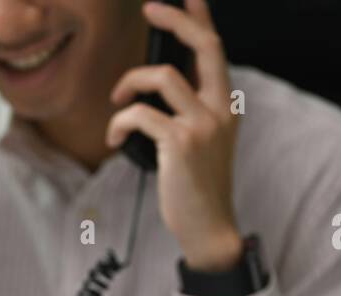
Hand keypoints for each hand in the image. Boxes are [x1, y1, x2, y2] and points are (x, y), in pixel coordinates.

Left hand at [105, 0, 242, 270]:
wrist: (208, 227)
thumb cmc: (197, 188)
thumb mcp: (201, 144)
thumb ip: (190, 113)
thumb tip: (156, 90)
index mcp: (226, 107)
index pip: (216, 51)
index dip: (200, 19)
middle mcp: (220, 110)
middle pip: (202, 47)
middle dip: (174, 20)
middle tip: (149, 8)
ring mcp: (202, 125)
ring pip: (161, 78)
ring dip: (129, 84)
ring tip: (117, 101)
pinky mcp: (180, 143)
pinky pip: (139, 114)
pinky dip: (119, 123)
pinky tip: (114, 138)